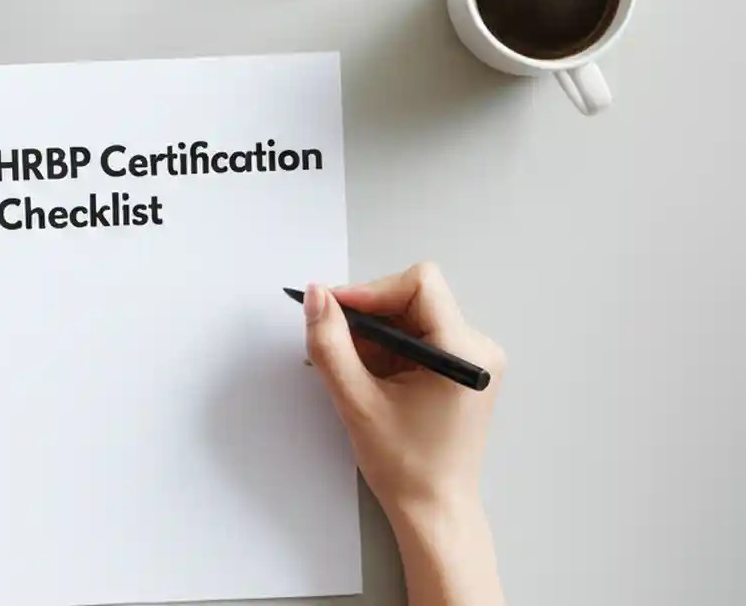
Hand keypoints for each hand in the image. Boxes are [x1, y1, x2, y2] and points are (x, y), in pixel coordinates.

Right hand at [303, 263, 506, 522]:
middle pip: (415, 298)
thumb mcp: (357, 401)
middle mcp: (478, 348)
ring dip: (376, 335)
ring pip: (413, 316)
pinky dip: (388, 349)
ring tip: (354, 370)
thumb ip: (330, 344)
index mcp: (464, 352)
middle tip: (336, 345)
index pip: (419, 284)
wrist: (434, 508)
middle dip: (370, 316)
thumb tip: (316, 297)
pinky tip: (371, 377)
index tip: (335, 310)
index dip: (371, 290)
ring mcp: (473, 358)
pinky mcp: (461, 369)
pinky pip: (419, 337)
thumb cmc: (405, 466)